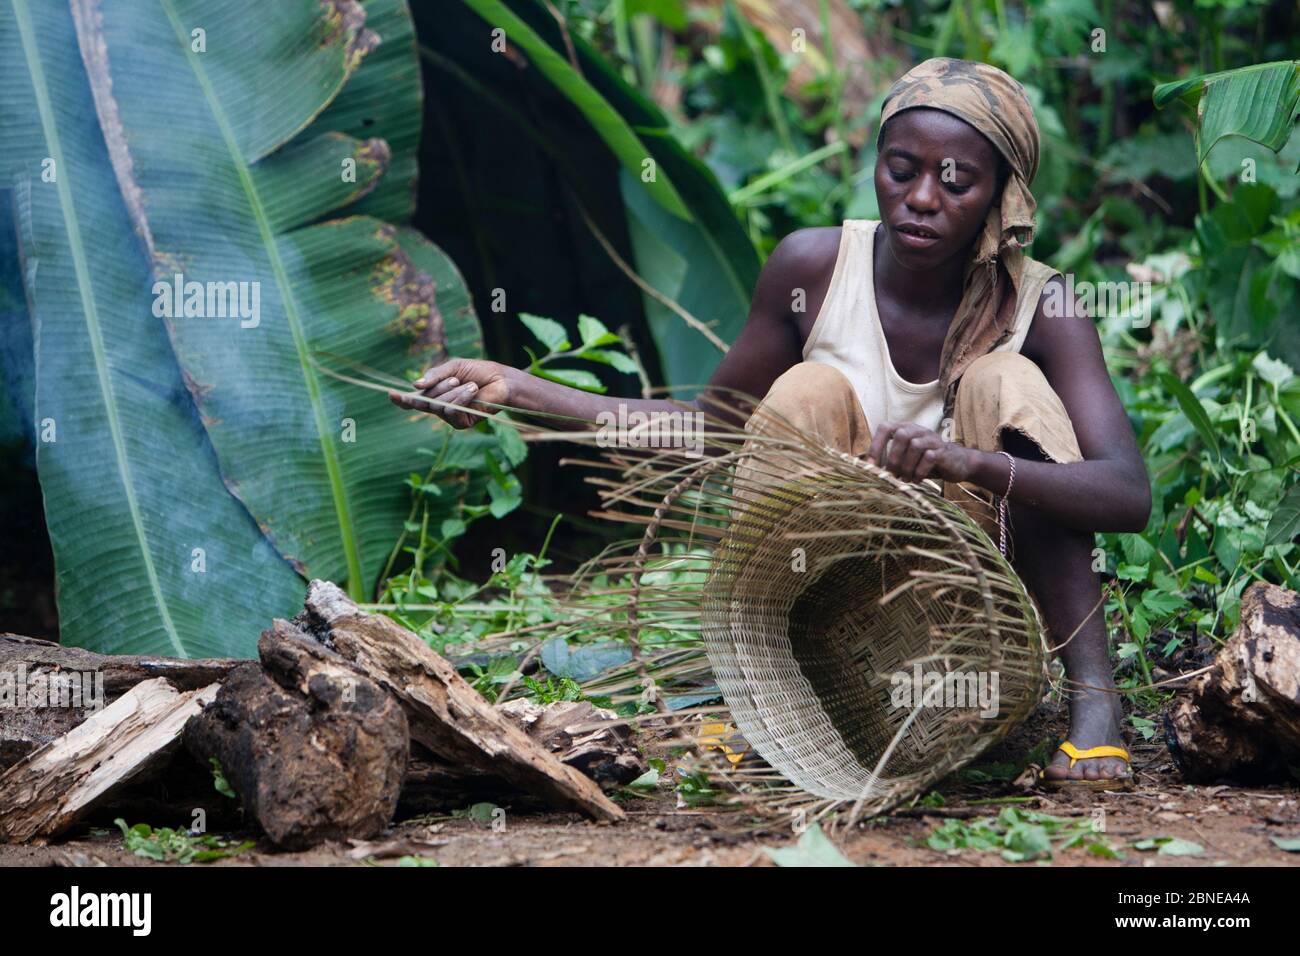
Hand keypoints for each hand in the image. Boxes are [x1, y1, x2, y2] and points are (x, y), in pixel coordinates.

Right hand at [388, 358, 513, 428]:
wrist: (502, 381)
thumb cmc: (479, 372)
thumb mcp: (453, 367)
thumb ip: (435, 375)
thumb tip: (415, 385)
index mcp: (436, 393)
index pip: (415, 400)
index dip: (402, 400)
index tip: (390, 394)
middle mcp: (440, 407)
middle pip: (425, 401)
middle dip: (439, 387)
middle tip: (456, 379)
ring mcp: (450, 417)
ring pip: (438, 407)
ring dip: (452, 393)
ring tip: (470, 385)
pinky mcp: (462, 423)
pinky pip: (452, 412)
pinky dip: (460, 399)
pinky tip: (473, 392)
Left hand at [865, 422, 974, 483]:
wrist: (956, 463)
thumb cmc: (925, 461)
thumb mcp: (906, 458)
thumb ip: (891, 460)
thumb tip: (870, 472)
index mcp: (905, 429)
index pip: (885, 427)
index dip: (876, 445)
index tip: (871, 465)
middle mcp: (918, 430)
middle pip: (901, 436)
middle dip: (893, 458)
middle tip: (892, 475)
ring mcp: (931, 439)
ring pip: (915, 446)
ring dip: (907, 466)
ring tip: (905, 479)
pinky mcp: (943, 451)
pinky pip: (929, 457)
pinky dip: (920, 471)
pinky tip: (917, 480)